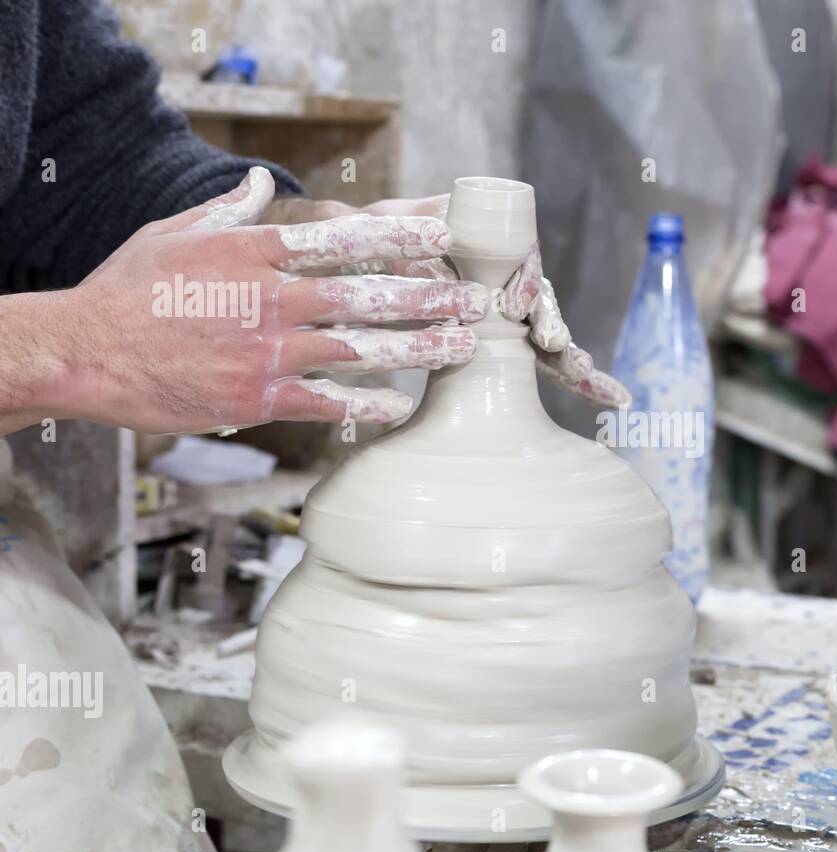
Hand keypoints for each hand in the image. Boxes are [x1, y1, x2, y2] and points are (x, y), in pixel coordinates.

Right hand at [61, 168, 486, 432]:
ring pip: (361, 348)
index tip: (443, 235)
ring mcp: (268, 350)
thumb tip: (263, 183)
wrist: (84, 352)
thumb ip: (229, 210)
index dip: (399, 236)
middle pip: (368, 294)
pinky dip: (367, 404)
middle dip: (429, 295)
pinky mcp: (257, 396)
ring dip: (418, 347)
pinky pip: (327, 401)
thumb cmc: (127, 291)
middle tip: (475, 298)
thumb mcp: (174, 233)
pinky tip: (402, 406)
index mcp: (255, 252)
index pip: (342, 238)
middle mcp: (272, 299)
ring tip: (461, 347)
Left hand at [265, 194, 630, 408]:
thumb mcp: (380, 226)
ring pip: (548, 339)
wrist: (350, 262)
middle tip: (559, 348)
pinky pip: (544, 367)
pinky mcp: (504, 353)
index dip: (525, 283)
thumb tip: (436, 225)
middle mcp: (500, 286)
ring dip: (573, 358)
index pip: (519, 265)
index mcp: (480, 254)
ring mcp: (506, 321)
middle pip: (540, 306)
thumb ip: (403, 224)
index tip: (520, 304)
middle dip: (556, 328)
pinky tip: (612, 398)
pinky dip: (578, 378)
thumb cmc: (365, 240)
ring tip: (588, 376)